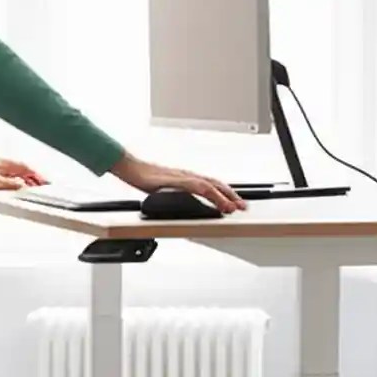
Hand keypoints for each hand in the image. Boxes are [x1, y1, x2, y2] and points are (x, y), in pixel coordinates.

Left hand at [0, 158, 48, 190]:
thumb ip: (7, 183)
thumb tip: (22, 185)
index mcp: (4, 163)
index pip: (27, 168)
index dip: (38, 175)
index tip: (47, 182)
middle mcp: (1, 162)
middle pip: (24, 169)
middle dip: (35, 178)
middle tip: (44, 187)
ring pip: (16, 172)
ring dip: (26, 179)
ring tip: (33, 188)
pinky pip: (8, 174)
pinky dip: (16, 179)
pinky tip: (15, 185)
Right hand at [110, 152, 245, 212]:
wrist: (133, 168)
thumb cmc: (146, 178)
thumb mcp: (165, 189)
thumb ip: (178, 194)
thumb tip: (188, 203)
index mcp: (188, 178)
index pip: (213, 185)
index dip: (227, 194)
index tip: (237, 204)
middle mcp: (189, 176)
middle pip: (216, 184)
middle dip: (232, 196)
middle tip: (243, 207)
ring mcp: (184, 177)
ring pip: (210, 185)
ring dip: (224, 196)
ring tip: (233, 207)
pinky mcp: (177, 180)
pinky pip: (198, 187)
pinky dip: (209, 194)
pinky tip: (215, 200)